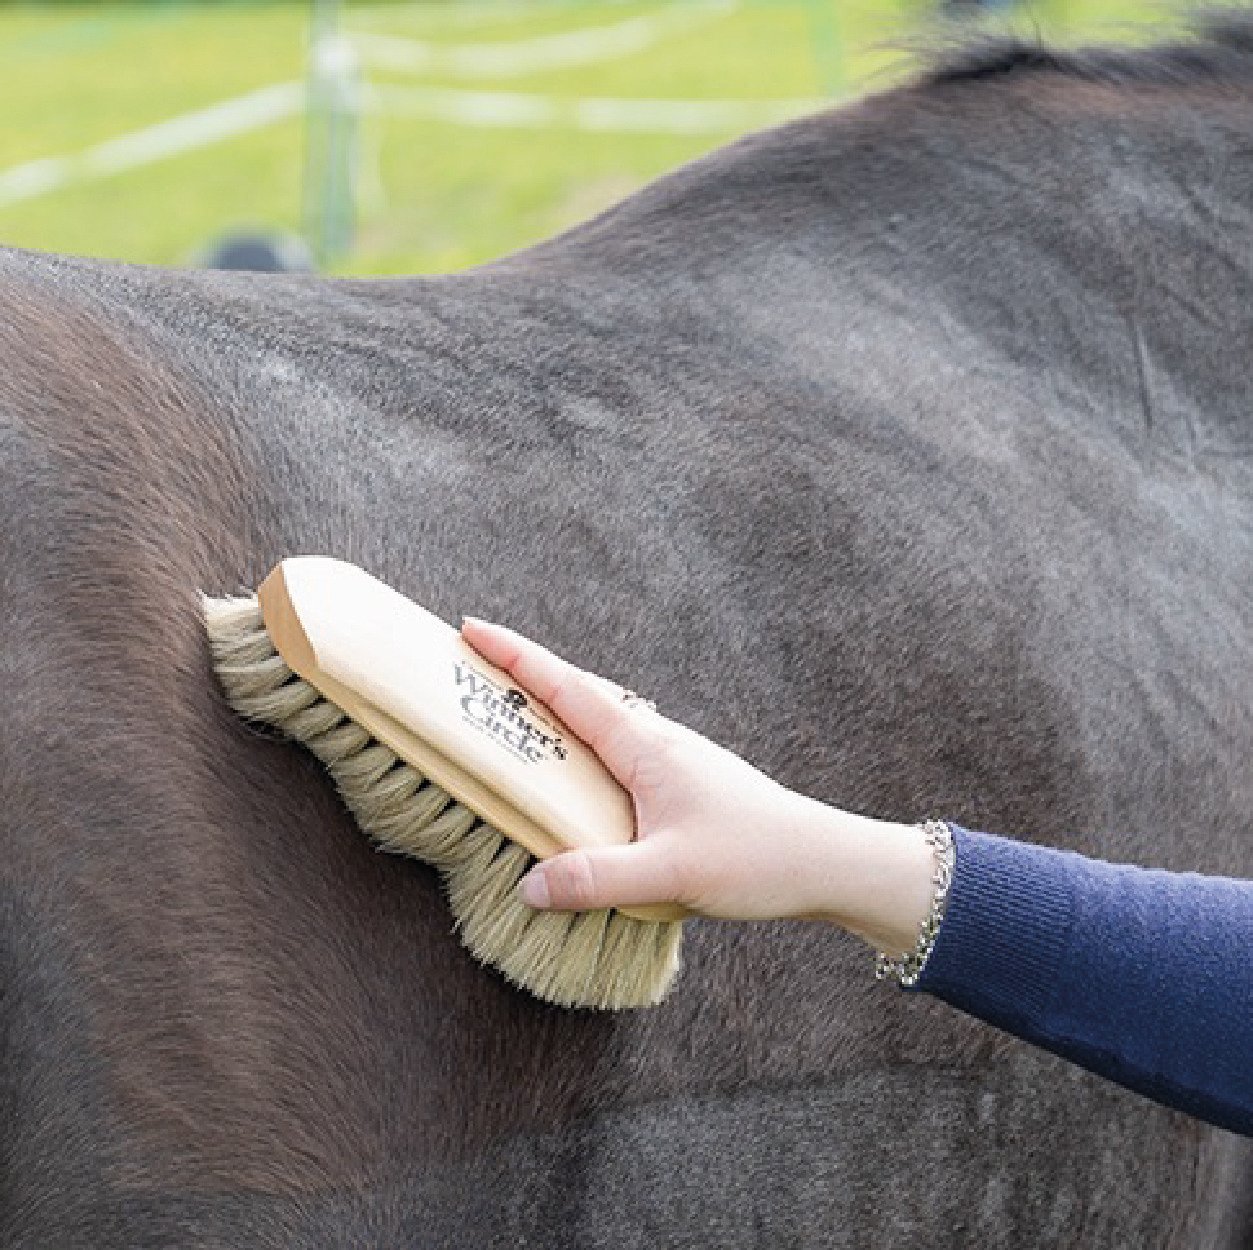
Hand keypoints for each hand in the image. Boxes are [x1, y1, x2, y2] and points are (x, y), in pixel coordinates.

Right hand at [459, 615, 929, 942]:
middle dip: (526, 671)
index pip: (568, 690)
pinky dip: (584, 737)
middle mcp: (657, 740)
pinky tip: (582, 763)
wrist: (823, 860)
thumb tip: (530, 884)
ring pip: (602, 715)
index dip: (517, 658)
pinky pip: (618, 744)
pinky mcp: (683, 780)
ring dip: (557, 701)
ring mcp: (673, 757)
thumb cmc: (756, 860)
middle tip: (478, 659)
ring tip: (517, 703)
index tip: (472, 628)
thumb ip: (598, 878)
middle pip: (580, 691)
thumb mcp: (671, 875)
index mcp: (646, 747)